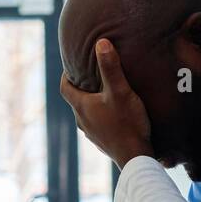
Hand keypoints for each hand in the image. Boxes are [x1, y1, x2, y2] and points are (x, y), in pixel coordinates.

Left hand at [60, 39, 152, 168]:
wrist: (136, 158)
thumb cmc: (127, 124)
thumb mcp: (120, 91)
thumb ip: (110, 67)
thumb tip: (101, 43)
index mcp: (82, 107)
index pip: (65, 88)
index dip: (66, 75)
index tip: (73, 65)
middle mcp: (83, 122)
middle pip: (76, 101)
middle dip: (82, 88)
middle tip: (92, 75)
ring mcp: (93, 135)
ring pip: (87, 114)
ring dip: (92, 104)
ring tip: (104, 94)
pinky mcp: (104, 144)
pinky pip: (98, 126)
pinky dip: (102, 117)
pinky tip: (116, 115)